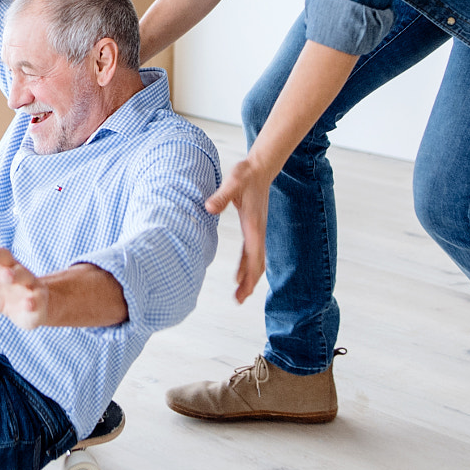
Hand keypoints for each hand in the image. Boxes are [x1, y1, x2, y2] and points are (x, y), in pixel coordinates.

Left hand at [0, 232, 48, 329]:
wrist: (27, 301)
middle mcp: (9, 266)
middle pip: (4, 255)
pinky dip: (32, 302)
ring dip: (15, 275)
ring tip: (7, 276)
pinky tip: (28, 304)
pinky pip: (35, 299)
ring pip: (22, 275)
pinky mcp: (35, 299)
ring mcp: (25, 282)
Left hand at [204, 157, 271, 303]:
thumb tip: (209, 208)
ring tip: (240, 295)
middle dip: (250, 283)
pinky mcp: (253, 228)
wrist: (261, 168)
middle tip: (238, 301)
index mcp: (253, 225)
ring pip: (255, 261)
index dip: (249, 275)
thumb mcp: (232, 182)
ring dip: (249, 278)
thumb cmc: (246, 175)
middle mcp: (258, 231)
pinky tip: (240, 276)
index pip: (253, 256)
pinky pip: (252, 253)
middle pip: (257, 264)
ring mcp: (257, 231)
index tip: (243, 290)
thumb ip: (221, 196)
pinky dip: (247, 266)